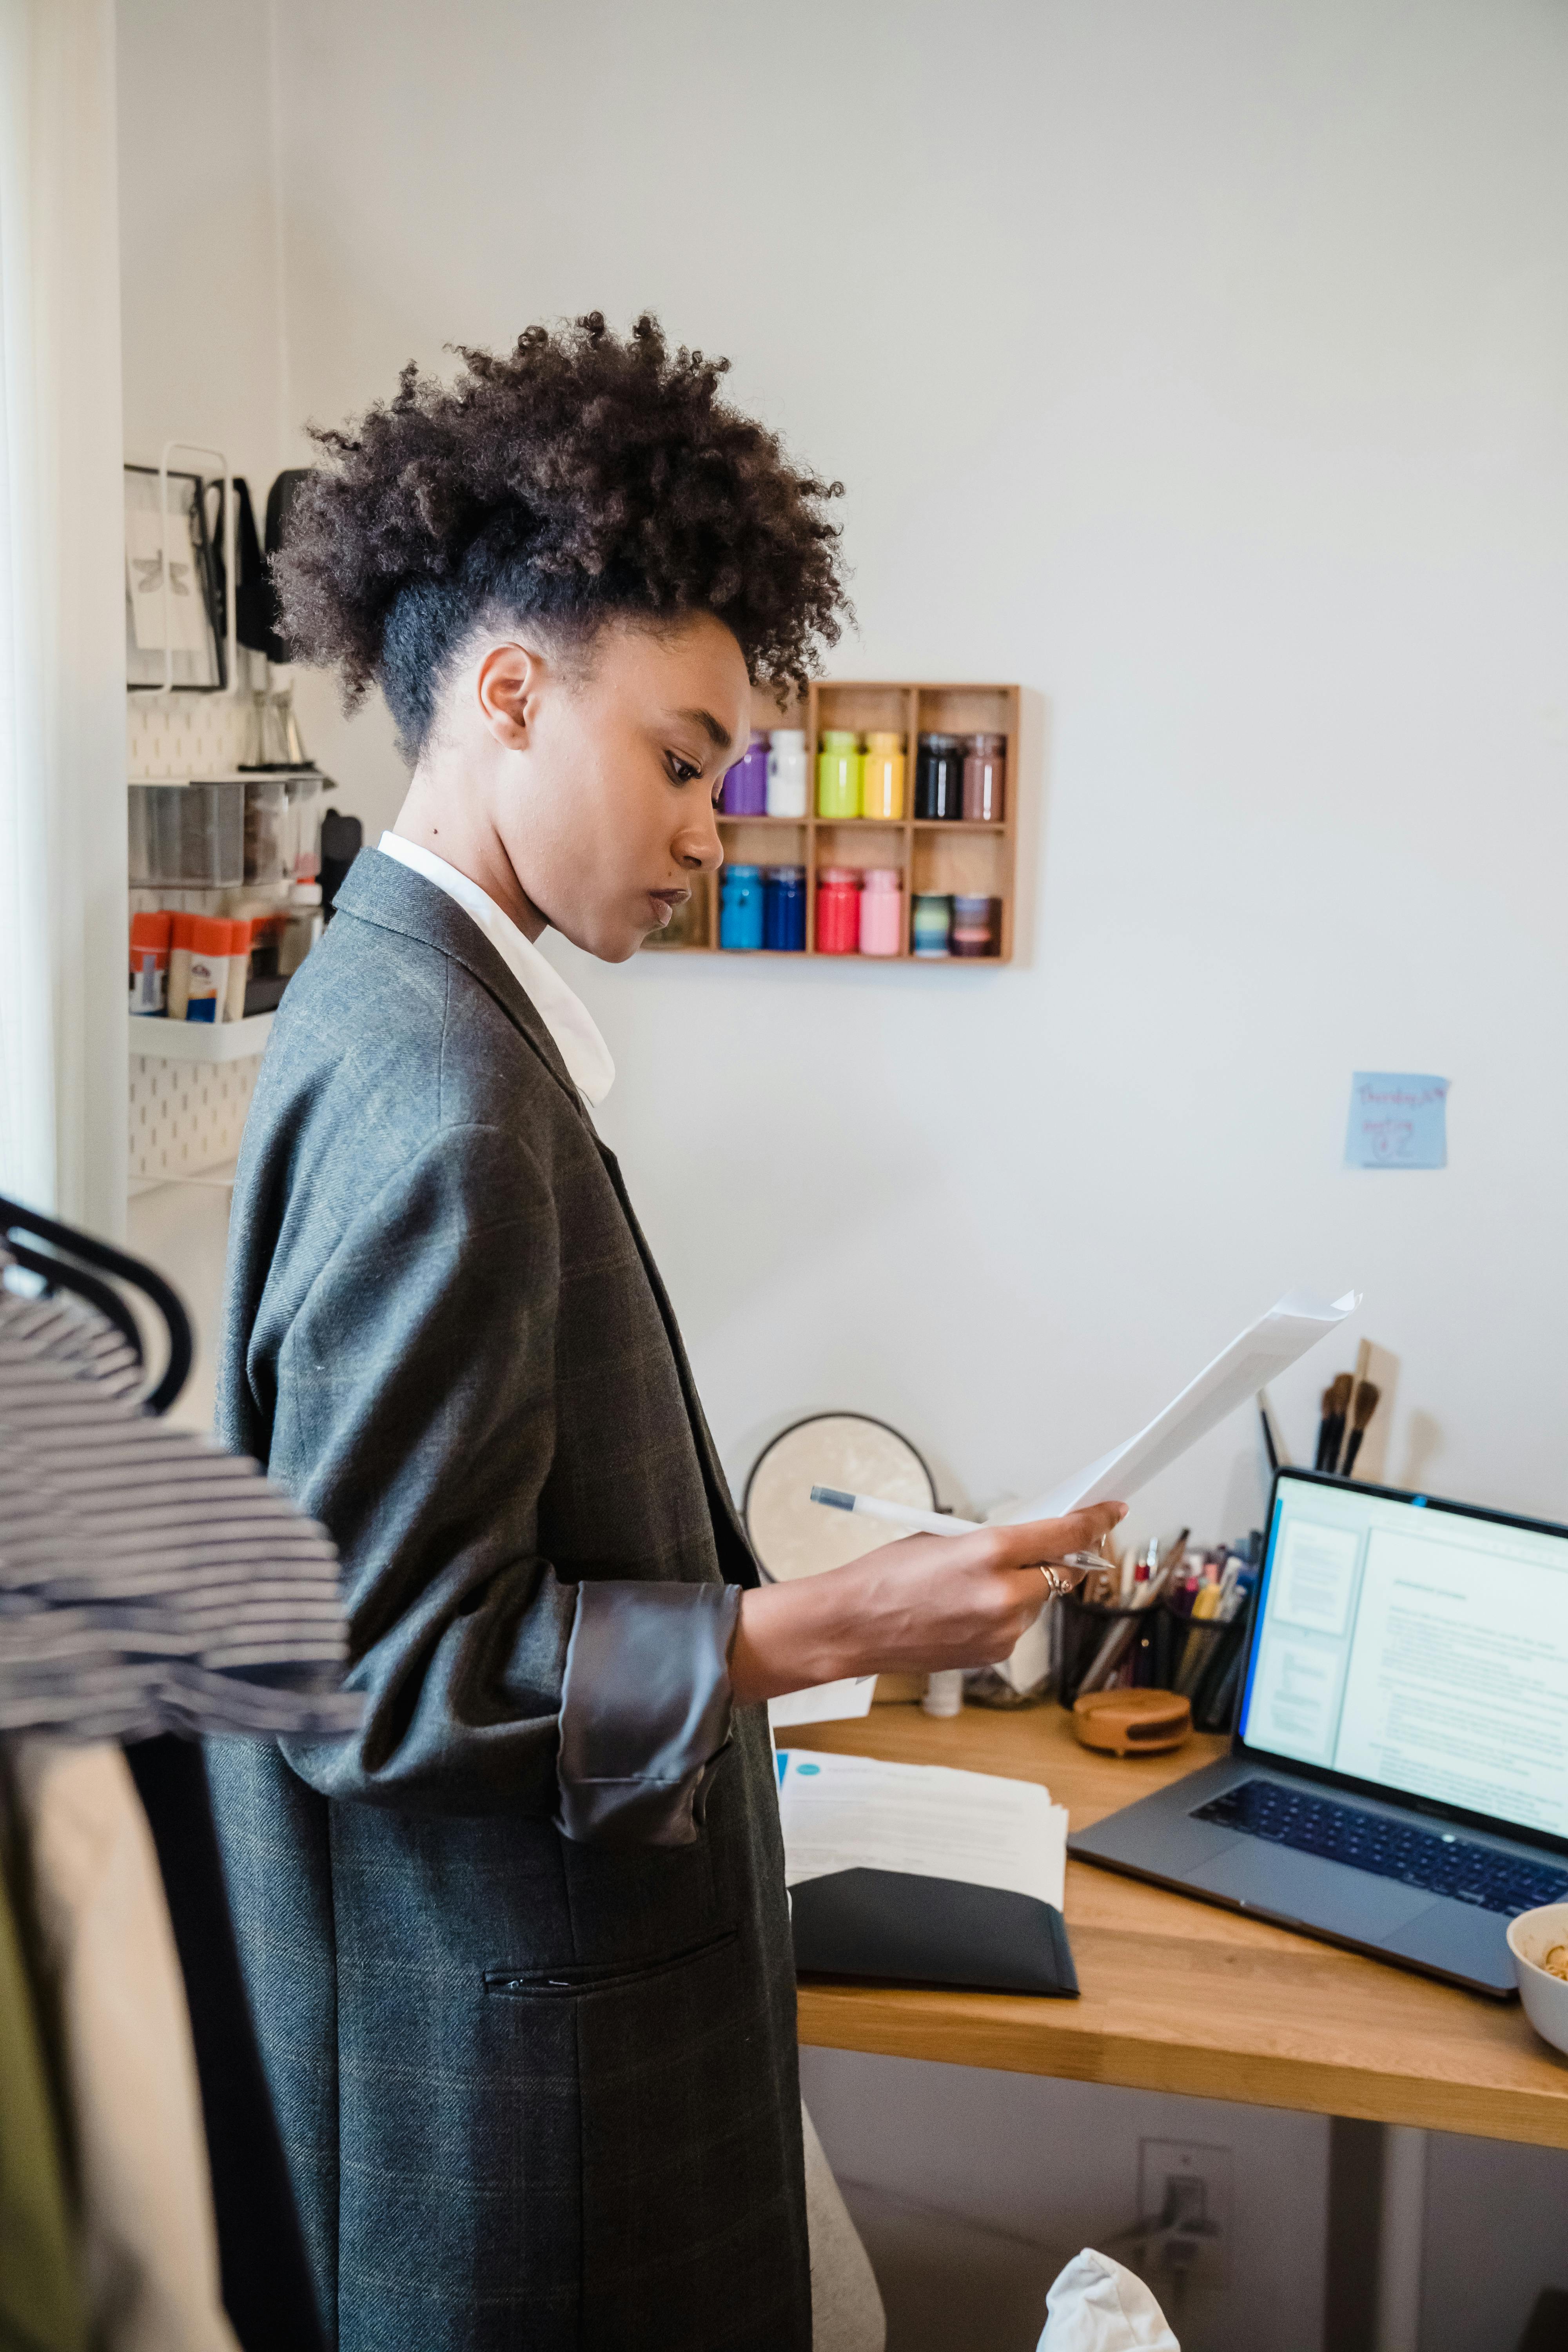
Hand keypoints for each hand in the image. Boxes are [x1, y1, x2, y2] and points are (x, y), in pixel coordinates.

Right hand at [729, 1501, 1126, 1705]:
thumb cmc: (884, 1576)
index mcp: (988, 1551)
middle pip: (1060, 1571)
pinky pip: (1017, 1626)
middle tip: (1039, 1550)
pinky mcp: (994, 1654)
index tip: (1113, 1511)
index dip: (1095, 1521)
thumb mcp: (942, 1539)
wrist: (851, 1627)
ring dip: (1023, 1589)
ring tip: (971, 1587)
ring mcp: (1001, 1630)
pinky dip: (1004, 1614)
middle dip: (1054, 1560)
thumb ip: (993, 1541)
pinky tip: (965, 1611)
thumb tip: (1030, 1540)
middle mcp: (1003, 1593)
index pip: (1063, 1534)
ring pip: (1037, 1601)